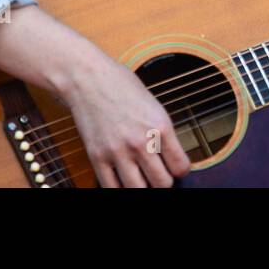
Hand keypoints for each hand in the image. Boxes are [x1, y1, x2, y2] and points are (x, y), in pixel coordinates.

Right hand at [58, 52, 192, 187]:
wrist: (87, 78)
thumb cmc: (120, 85)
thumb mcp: (153, 105)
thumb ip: (162, 133)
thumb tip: (171, 158)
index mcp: (160, 126)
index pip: (181, 167)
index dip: (179, 170)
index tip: (174, 167)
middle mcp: (141, 141)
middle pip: (162, 184)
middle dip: (162, 181)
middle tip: (157, 173)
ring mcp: (117, 152)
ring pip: (138, 190)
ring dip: (142, 186)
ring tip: (140, 177)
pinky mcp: (97, 158)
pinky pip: (112, 188)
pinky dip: (119, 187)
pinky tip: (122, 178)